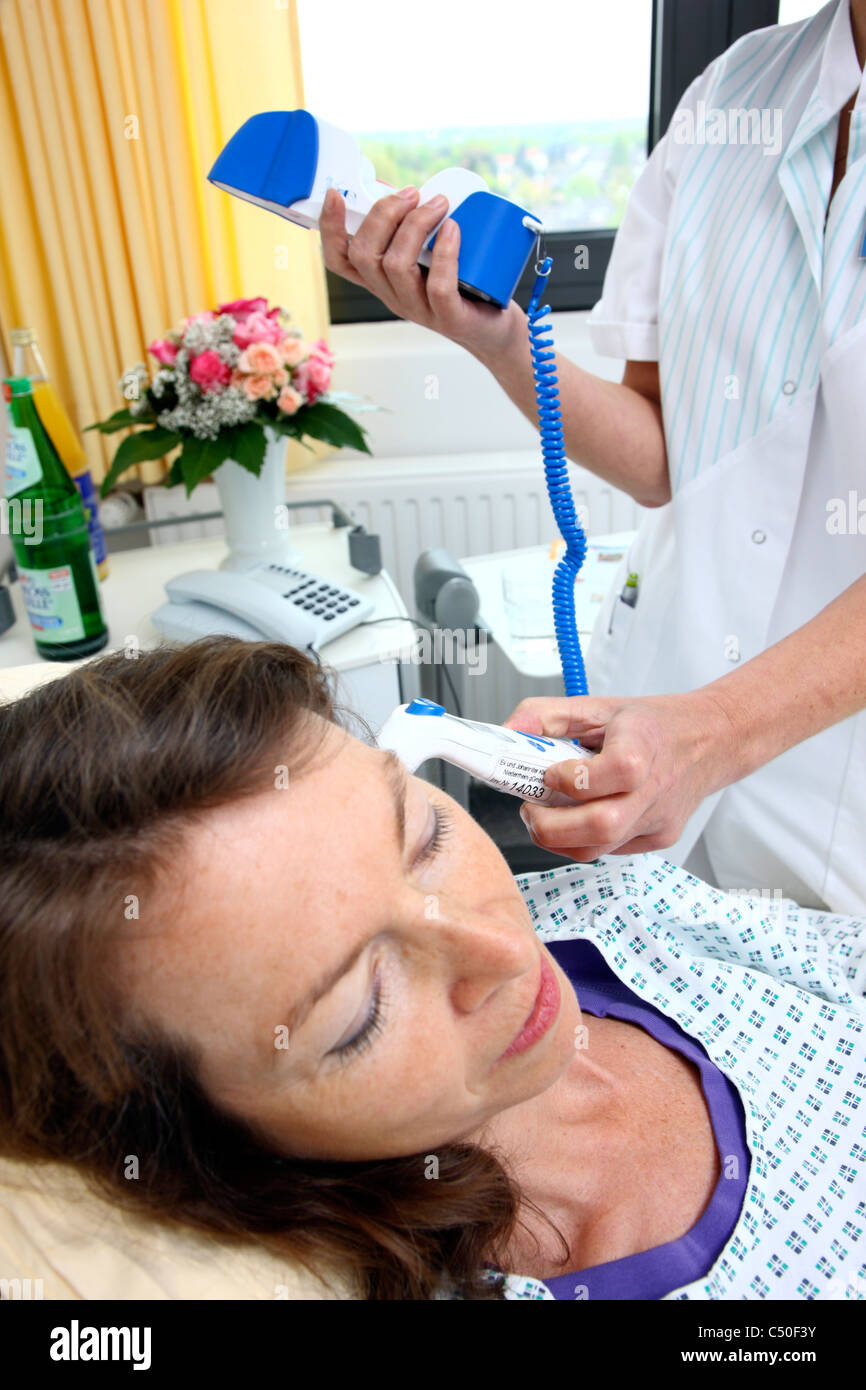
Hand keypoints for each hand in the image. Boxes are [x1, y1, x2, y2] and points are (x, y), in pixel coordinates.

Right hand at [318, 186, 524, 359]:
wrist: (494, 329)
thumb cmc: (463, 285)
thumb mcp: (430, 257)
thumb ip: (415, 232)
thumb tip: (409, 189)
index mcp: (381, 280)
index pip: (340, 260)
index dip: (329, 228)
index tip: (335, 194)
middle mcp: (392, 296)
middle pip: (363, 255)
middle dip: (384, 214)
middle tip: (413, 193)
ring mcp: (418, 309)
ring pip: (396, 265)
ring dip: (415, 225)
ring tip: (440, 204)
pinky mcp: (449, 318)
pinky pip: (438, 285)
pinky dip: (445, 252)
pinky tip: (453, 229)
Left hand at [502, 690, 740, 860]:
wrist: (709, 741)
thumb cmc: (651, 725)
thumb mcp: (598, 706)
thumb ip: (546, 715)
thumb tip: (505, 733)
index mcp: (645, 744)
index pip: (619, 771)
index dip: (575, 778)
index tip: (549, 773)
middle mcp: (656, 788)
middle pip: (603, 825)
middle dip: (550, 825)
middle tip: (529, 809)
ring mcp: (659, 820)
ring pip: (599, 849)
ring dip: (557, 839)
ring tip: (542, 817)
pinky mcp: (658, 839)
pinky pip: (609, 851)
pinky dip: (580, 840)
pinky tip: (575, 819)